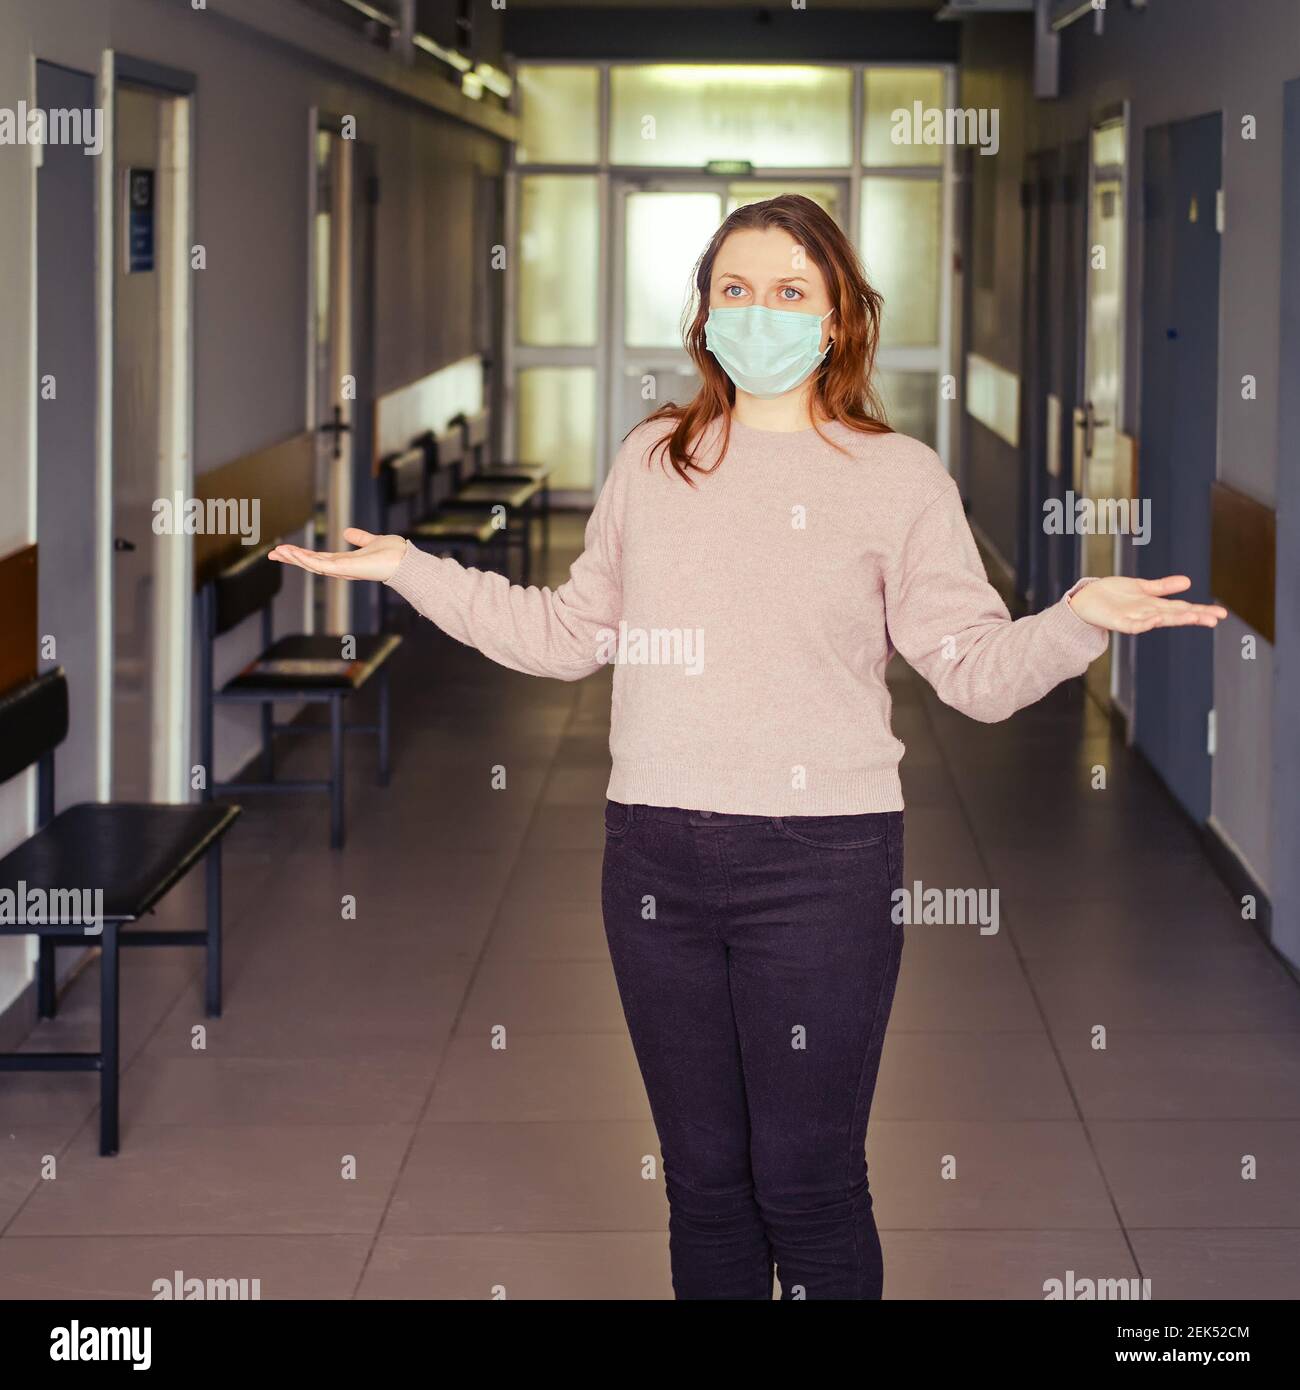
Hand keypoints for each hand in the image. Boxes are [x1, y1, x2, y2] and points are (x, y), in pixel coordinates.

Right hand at [268, 528, 405, 582]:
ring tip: (278, 552)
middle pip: (310, 563)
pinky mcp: (343, 569)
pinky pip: (320, 565)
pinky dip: (305, 559)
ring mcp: (341, 570)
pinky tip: (293, 553)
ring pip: (312, 565)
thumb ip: (360, 538)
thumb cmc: (392, 554)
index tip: (285, 550)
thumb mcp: (371, 541)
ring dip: (294, 558)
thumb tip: (348, 532)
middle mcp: (340, 568)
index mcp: (344, 562)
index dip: (301, 555)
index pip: (318, 559)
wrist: (404, 560)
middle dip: (291, 558)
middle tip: (273, 553)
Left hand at [1067, 574, 1227, 633]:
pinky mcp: (1119, 622)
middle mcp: (1148, 614)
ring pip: (1160, 620)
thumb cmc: (1113, 595)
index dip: (1201, 610)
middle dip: (1195, 616)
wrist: (1087, 600)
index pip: (1183, 608)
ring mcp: (1135, 619)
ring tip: (1195, 616)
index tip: (1221, 613)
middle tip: (1215, 619)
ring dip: (1176, 619)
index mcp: (1155, 605)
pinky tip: (1157, 618)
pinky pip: (1135, 625)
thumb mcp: (1142, 587)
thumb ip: (1163, 586)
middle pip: (1176, 615)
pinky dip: (1146, 623)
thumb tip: (1188, 582)